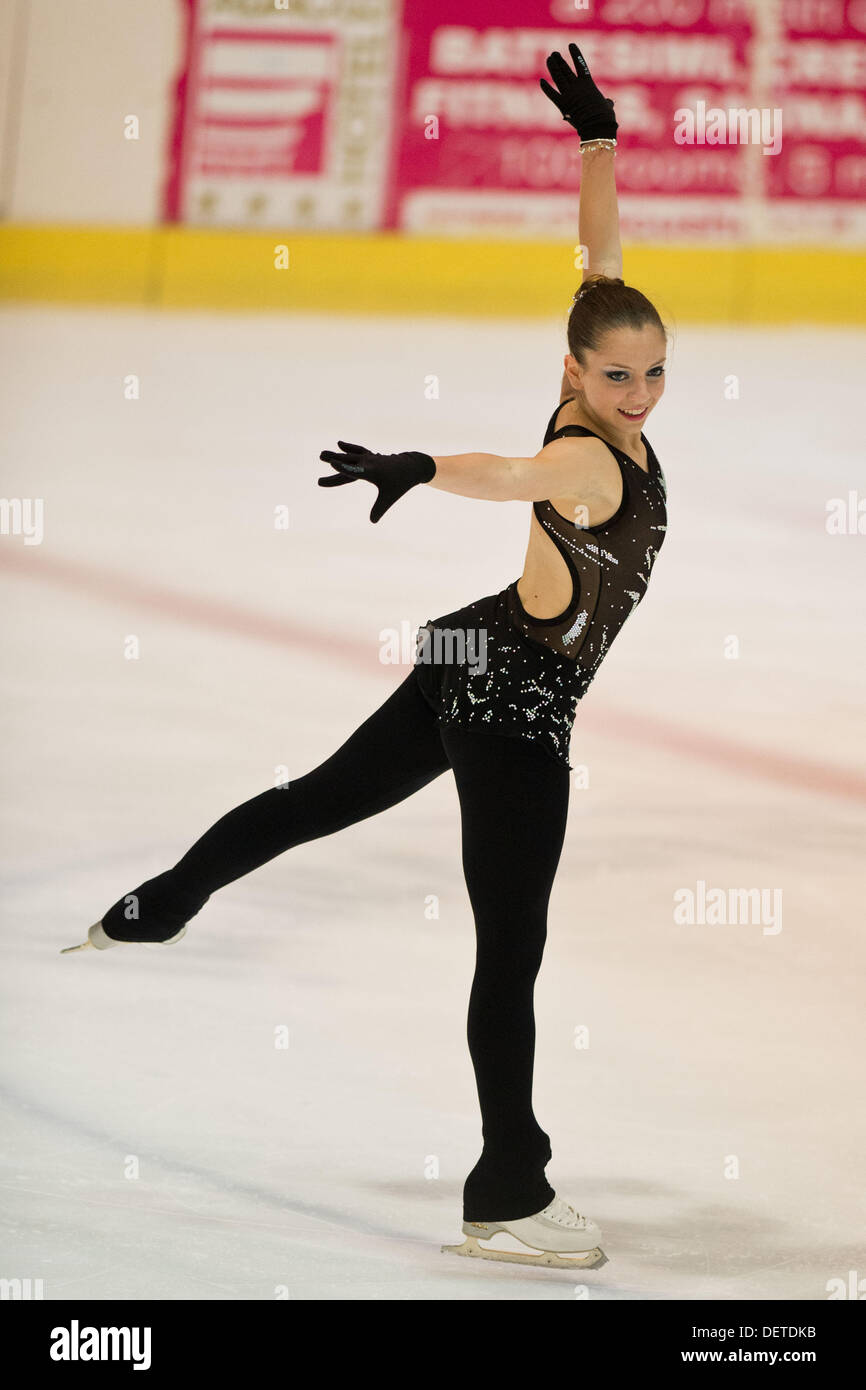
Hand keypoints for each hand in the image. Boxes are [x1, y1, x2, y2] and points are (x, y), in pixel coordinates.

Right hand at [318, 440, 435, 522]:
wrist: (412, 467)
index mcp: (372, 472)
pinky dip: (349, 448)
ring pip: (350, 455)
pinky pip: (357, 451)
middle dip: (334, 459)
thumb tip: (372, 521)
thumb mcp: (389, 498)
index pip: (355, 470)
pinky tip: (340, 444)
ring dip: (337, 454)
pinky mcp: (371, 456)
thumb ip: (379, 509)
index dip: (343, 468)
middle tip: (320, 456)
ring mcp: (369, 458)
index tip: (332, 463)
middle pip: (348, 461)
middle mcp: (369, 462)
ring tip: (322, 454)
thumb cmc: (401, 484)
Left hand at [539, 43, 616, 142]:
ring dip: (553, 67)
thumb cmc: (604, 117)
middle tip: (554, 54)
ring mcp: (568, 94)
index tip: (571, 45)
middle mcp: (577, 86)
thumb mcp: (606, 106)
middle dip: (560, 61)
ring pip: (558, 77)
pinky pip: (552, 94)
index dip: (576, 54)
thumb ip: (606, 102)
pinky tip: (541, 81)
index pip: (581, 64)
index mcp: (588, 84)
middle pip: (566, 70)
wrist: (596, 125)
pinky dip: (546, 88)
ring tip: (549, 59)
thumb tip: (609, 103)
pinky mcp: (562, 105)